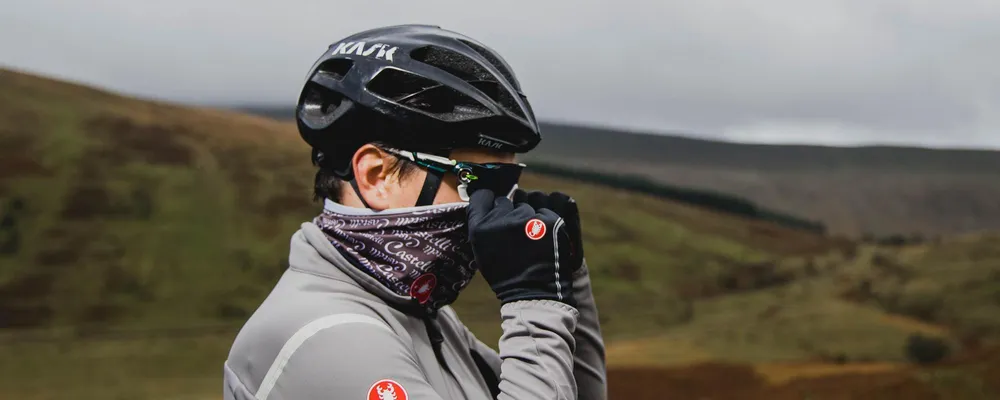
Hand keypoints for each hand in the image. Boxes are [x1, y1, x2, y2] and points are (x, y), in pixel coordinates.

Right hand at [466, 189, 575, 305]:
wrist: (535, 294)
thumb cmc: (507, 275)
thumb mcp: (482, 251)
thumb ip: (482, 225)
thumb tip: (490, 203)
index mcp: (481, 228)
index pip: (483, 197)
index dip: (489, 202)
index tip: (495, 210)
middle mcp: (502, 220)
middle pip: (506, 200)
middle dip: (509, 213)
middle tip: (515, 234)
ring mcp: (527, 219)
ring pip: (526, 206)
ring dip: (527, 218)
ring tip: (530, 240)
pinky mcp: (549, 221)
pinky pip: (544, 212)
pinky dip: (544, 223)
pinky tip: (542, 241)